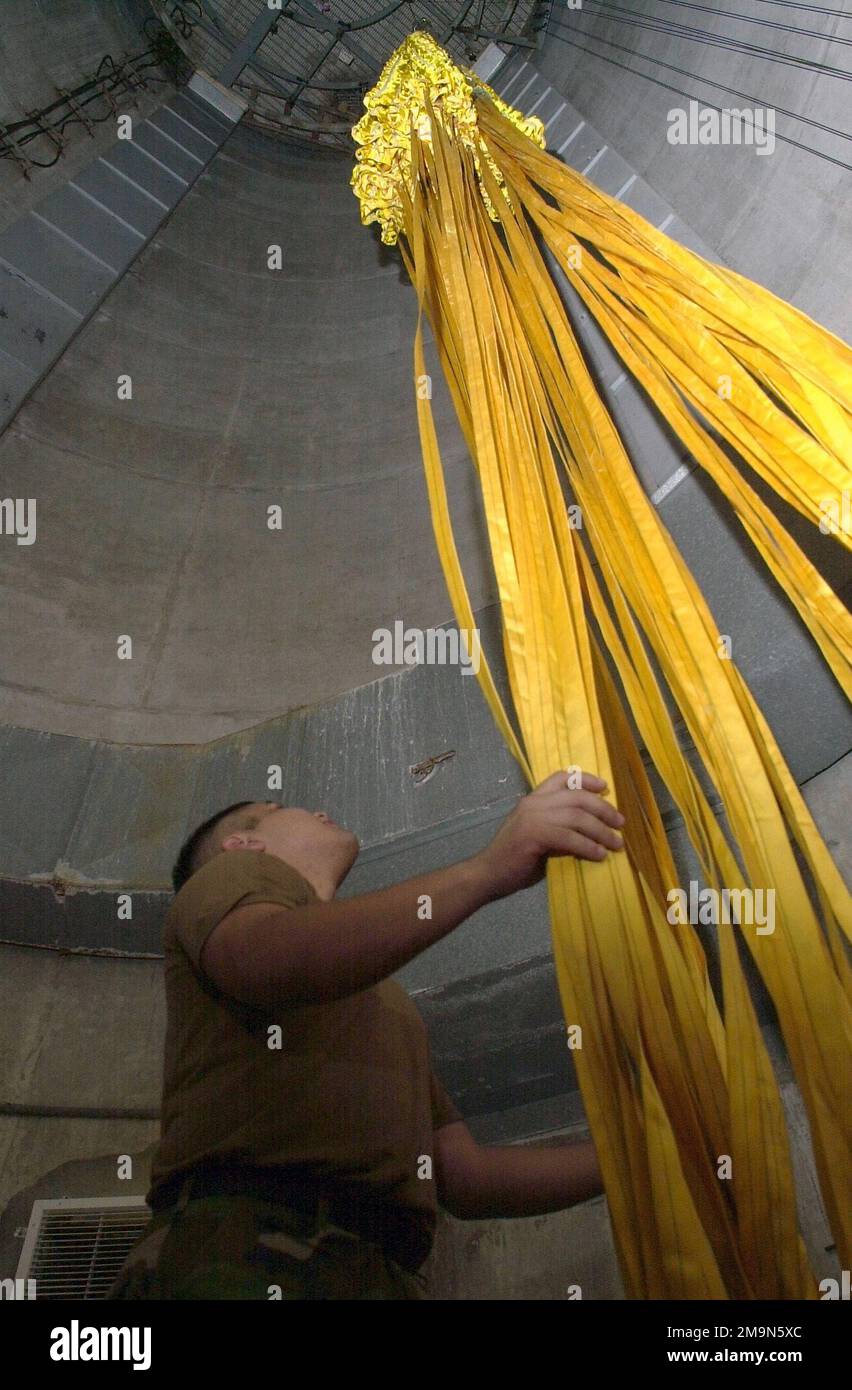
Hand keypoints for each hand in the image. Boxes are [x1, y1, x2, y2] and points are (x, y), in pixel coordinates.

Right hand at [471, 769, 625, 899]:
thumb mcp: (536, 834)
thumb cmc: (513, 859)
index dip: (586, 779)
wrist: (487, 874)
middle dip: (603, 809)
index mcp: (532, 799)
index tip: (604, 787)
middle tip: (620, 823)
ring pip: (577, 816)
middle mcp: (533, 803)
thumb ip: (556, 826)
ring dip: (601, 830)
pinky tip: (599, 855)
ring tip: (616, 843)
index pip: (561, 777)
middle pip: (577, 797)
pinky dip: (588, 846)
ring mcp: (532, 818)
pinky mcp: (533, 835)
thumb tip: (587, 831)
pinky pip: (569, 838)